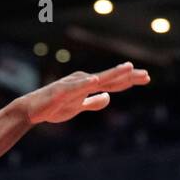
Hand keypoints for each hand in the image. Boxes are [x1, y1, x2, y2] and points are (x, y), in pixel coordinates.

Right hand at [21, 62, 149, 124]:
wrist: (32, 110)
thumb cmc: (54, 107)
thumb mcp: (78, 107)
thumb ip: (93, 102)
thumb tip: (108, 98)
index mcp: (88, 85)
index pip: (113, 82)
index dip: (130, 80)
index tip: (147, 78)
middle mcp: (83, 81)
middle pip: (110, 79)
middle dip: (128, 76)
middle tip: (146, 75)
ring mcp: (73, 85)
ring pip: (96, 79)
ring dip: (112, 74)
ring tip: (127, 69)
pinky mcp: (62, 92)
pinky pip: (75, 87)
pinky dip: (85, 84)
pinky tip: (95, 81)